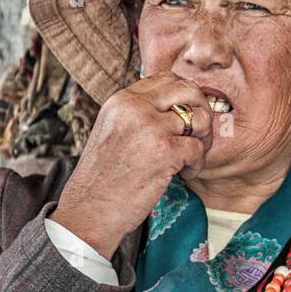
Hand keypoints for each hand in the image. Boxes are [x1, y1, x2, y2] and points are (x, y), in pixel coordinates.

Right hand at [50, 71, 214, 258]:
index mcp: (121, 100)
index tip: (185, 120)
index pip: (166, 79)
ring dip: (202, 142)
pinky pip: (198, 148)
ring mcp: (150, 127)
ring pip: (199, 119)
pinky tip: (183, 176)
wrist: (88, 211)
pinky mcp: (165, 151)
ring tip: (188, 160)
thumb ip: (136, 116)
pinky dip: (197, 165)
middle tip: (197, 137)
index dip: (184, 97)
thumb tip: (173, 110)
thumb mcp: (111, 132)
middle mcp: (135, 107)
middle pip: (189, 89)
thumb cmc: (101, 181)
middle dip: (201, 112)